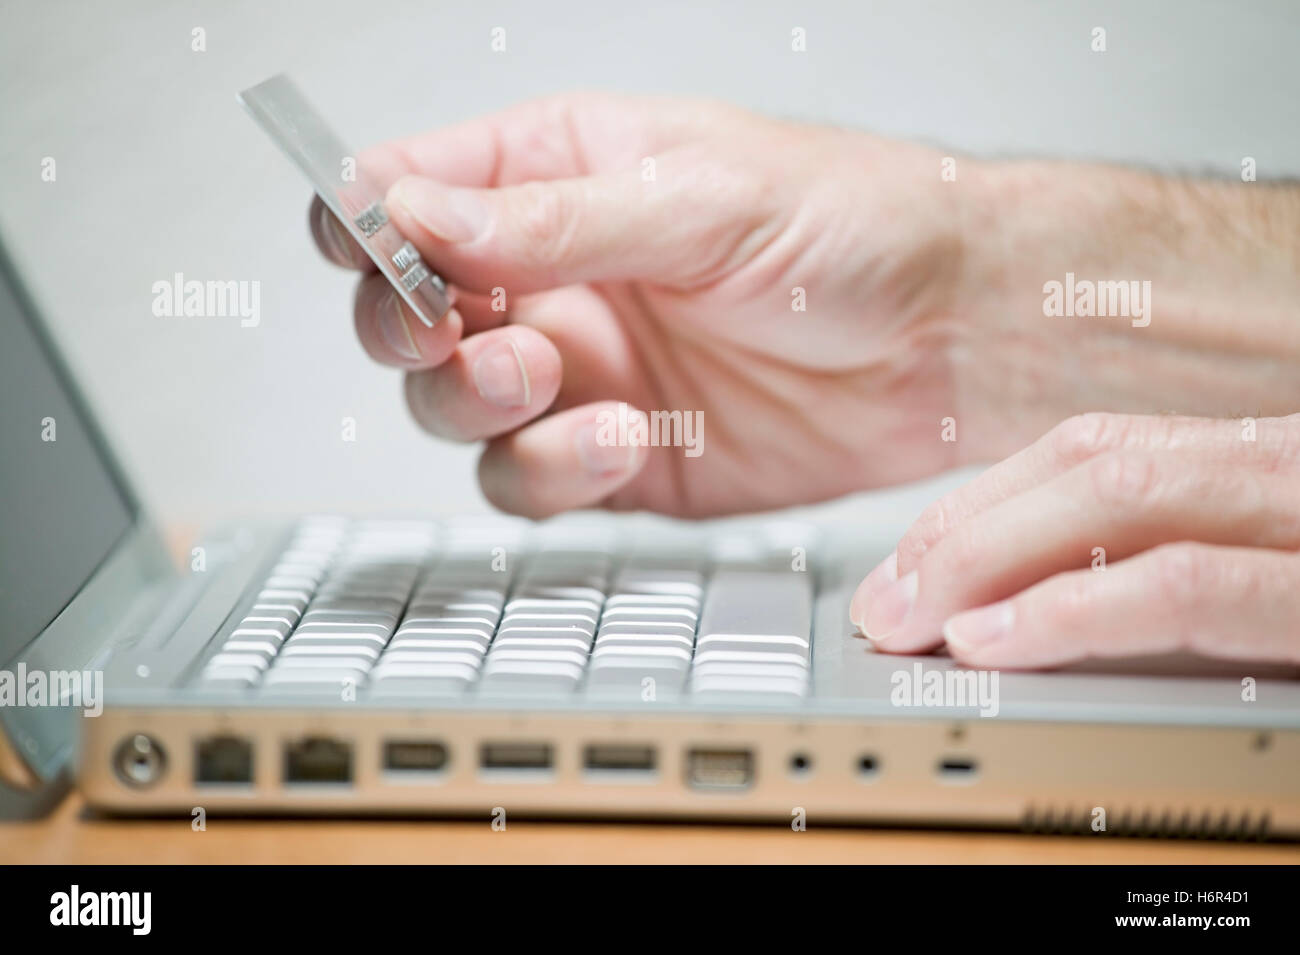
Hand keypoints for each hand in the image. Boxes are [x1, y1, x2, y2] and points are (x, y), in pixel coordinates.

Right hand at [311, 92, 985, 516]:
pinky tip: (626, 438)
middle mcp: (555, 277)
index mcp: (559, 175)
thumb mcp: (702, 197)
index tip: (371, 253)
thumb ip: (554, 220)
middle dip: (409, 327)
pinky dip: (555, 472)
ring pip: (454, 407)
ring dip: (481, 402)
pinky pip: (531, 481)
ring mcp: (582, 371)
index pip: (409, 188)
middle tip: (453, 327)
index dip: (367, 222)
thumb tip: (419, 215)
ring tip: (553, 375)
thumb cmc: (852, 225)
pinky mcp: (616, 456)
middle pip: (403, 311)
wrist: (946, 336)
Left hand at [850, 412, 1299, 667]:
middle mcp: (1279, 468)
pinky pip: (1184, 587)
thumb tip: (1041, 601)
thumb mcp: (1273, 552)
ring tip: (911, 621)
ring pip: (1118, 498)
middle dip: (962, 534)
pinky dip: (1073, 609)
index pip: (1091, 451)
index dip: (981, 506)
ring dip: (989, 559)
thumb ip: (1185, 550)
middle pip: (1088, 464)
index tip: (905, 566)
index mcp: (1258, 461)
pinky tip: (995, 640)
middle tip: (881, 606)